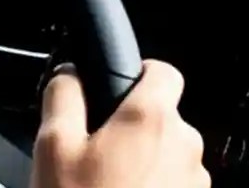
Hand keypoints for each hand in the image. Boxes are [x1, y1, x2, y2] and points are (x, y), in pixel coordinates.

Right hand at [31, 59, 207, 187]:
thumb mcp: (53, 149)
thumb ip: (64, 97)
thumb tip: (70, 75)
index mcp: (152, 118)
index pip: (164, 72)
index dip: (141, 75)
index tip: (120, 88)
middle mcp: (185, 145)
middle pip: (163, 120)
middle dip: (133, 132)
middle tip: (96, 158)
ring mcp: (195, 181)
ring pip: (169, 157)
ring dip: (144, 166)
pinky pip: (174, 186)